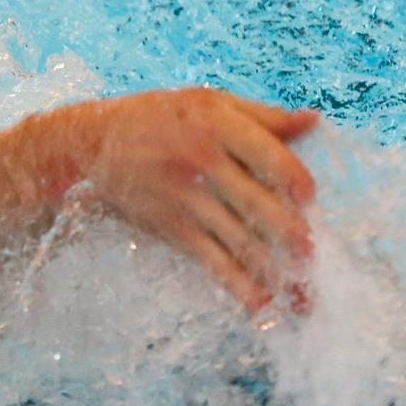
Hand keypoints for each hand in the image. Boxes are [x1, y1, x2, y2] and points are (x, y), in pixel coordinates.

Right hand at [81, 88, 317, 314]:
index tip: (309, 198)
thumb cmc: (158, 116)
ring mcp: (185, 198)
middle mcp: (201, 161)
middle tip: (310, 255)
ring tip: (303, 291)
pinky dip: (237, 286)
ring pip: (239, 239)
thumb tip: (313, 121)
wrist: (92, 142)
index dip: (294, 180)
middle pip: (257, 203)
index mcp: (217, 124)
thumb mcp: (208, 102)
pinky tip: (260, 304)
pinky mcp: (172, 227)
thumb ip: (262, 115)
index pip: (267, 155)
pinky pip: (212, 260)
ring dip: (273, 269)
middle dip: (289, 234)